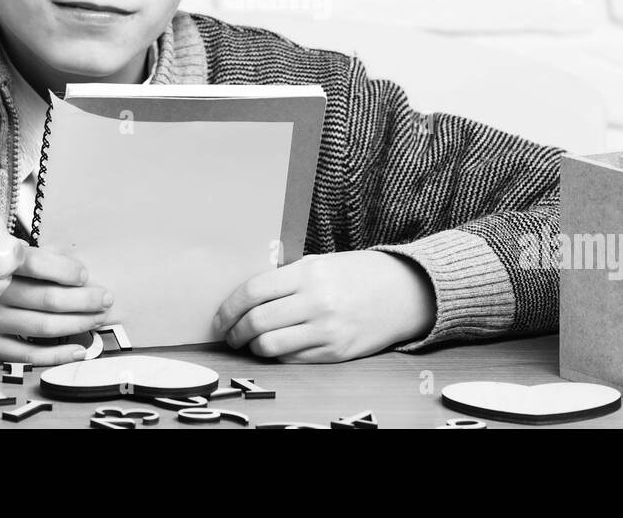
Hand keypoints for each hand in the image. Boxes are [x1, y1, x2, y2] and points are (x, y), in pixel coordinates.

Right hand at [0, 245, 112, 365]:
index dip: (65, 270)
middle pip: (48, 298)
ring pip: (44, 326)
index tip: (86, 275)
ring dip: (79, 323)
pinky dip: (58, 354)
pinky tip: (80, 349)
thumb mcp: (11, 255)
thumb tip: (79, 269)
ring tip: (99, 318)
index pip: (36, 263)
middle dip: (84, 300)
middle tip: (106, 299)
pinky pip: (28, 355)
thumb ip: (43, 257)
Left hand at [214, 250, 436, 362]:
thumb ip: (286, 278)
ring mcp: (327, 330)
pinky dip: (277, 355)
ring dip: (253, 347)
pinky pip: (292, 359)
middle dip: (234, 332)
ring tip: (251, 343)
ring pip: (270, 346)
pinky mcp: (336, 352)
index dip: (228, 308)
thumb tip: (245, 298)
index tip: (220, 318)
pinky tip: (277, 347)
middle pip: (257, 322)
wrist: (403, 292)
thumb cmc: (357, 274)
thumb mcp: (320, 263)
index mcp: (308, 273)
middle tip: (229, 335)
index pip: (253, 291)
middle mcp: (316, 302)